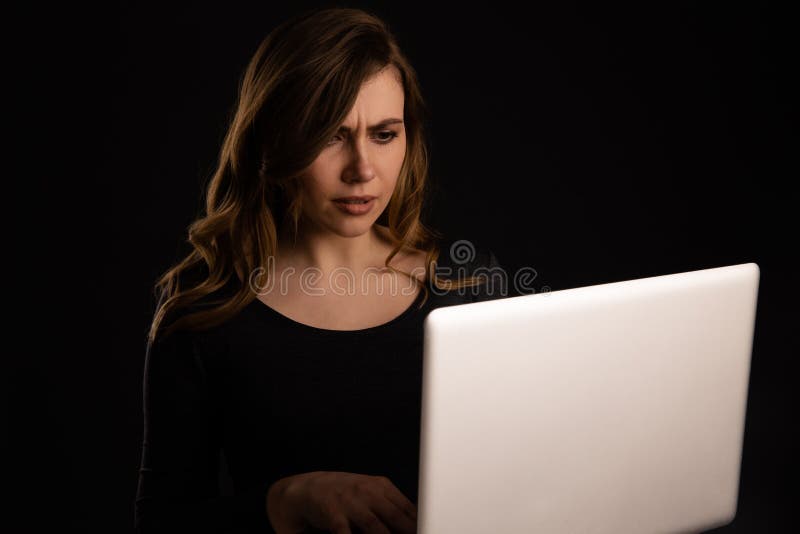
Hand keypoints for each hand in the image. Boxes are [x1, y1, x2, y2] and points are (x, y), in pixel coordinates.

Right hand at [266, 471, 417, 533]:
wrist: (309, 488)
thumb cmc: (346, 494)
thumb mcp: (372, 493)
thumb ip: (393, 507)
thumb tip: (419, 520)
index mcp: (382, 486)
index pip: (408, 508)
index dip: (420, 524)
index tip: (430, 529)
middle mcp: (368, 491)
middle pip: (396, 517)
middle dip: (408, 532)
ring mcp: (350, 501)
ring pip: (374, 526)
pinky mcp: (332, 513)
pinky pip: (344, 532)